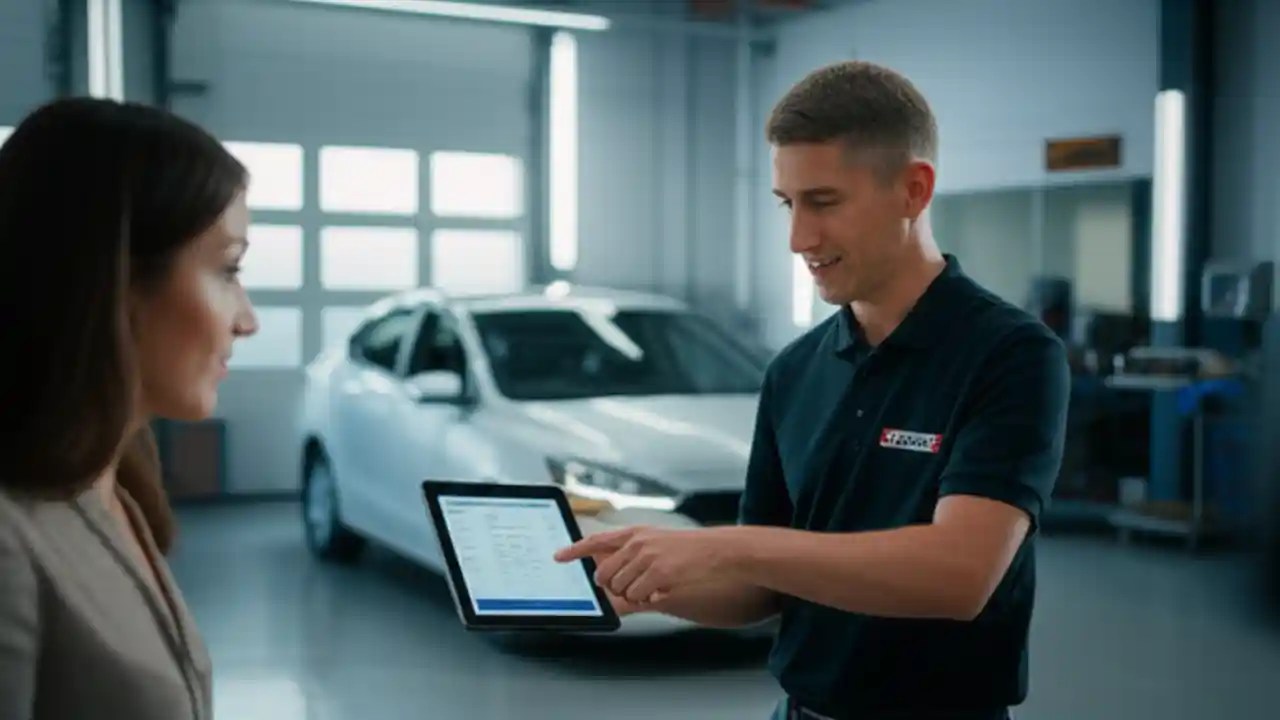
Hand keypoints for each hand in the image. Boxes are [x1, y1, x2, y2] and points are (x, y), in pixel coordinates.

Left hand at [555, 526, 736, 603]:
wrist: (721, 551)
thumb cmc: (691, 550)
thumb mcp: (657, 543)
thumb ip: (630, 555)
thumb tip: (605, 572)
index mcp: (635, 533)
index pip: (596, 540)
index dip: (575, 549)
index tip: (559, 556)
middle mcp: (637, 542)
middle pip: (604, 575)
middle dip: (616, 587)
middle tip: (638, 585)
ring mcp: (647, 557)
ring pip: (620, 589)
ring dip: (635, 594)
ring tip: (657, 583)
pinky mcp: (658, 572)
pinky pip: (638, 596)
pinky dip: (648, 598)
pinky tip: (665, 587)